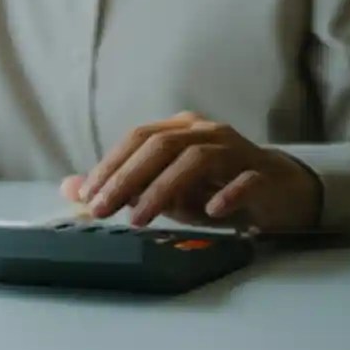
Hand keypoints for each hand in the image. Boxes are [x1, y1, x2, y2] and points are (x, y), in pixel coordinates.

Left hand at [61, 112, 321, 230]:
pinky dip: (226, 195)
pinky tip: (210, 212)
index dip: (111, 164)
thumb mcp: (163, 190)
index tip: (88, 195)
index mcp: (181, 130)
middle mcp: (207, 133)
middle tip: (103, 209)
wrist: (278, 193)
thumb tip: (71, 188)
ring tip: (140, 219)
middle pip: (161, 146)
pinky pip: (245, 180)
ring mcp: (237, 152)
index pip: (138, 138)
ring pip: (197, 159)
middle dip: (126, 177)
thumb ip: (122, 187)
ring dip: (163, 189)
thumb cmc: (214, 189)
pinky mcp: (263, 176)